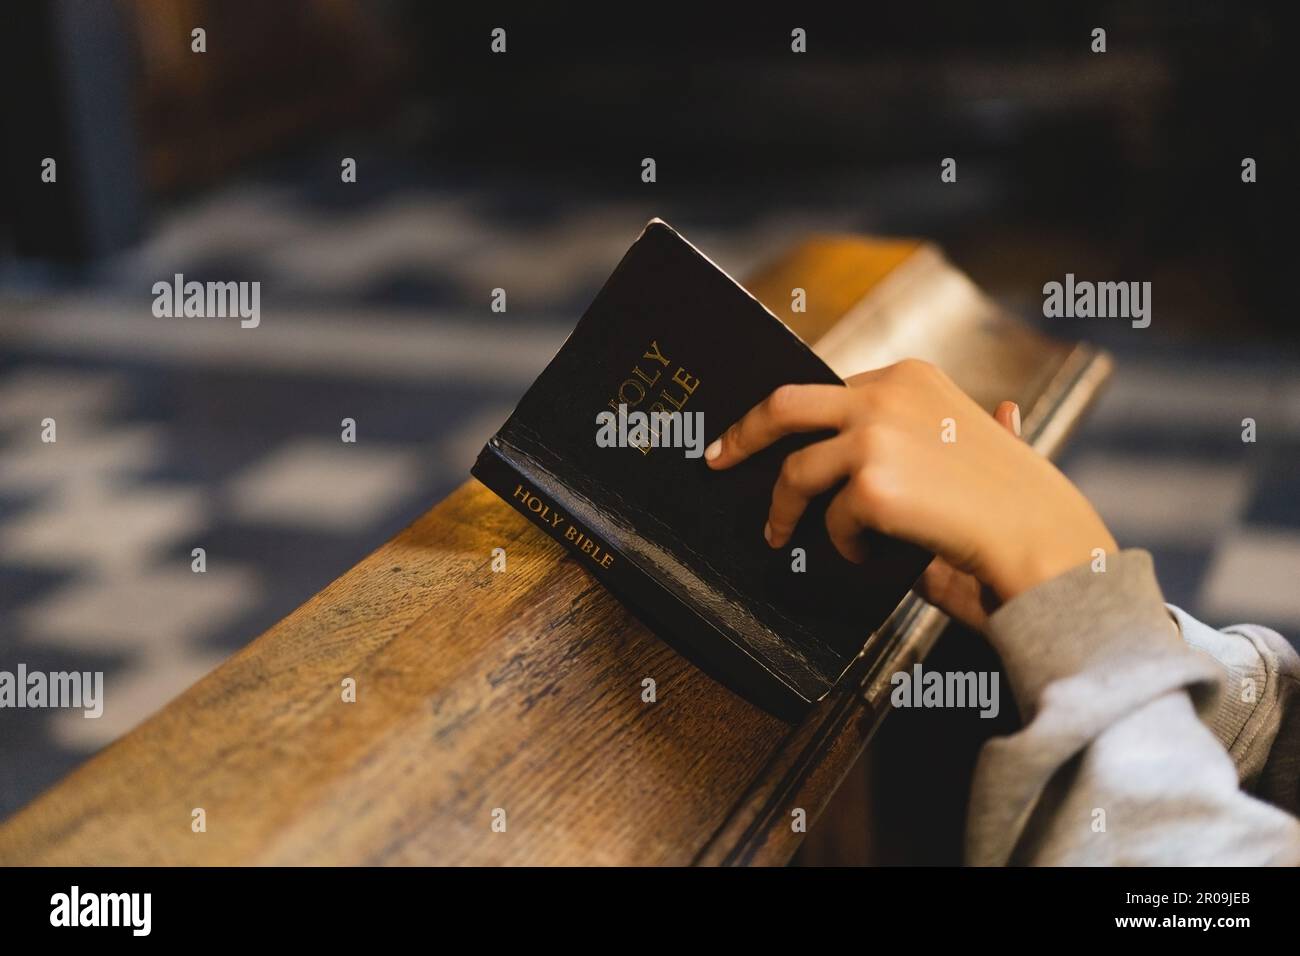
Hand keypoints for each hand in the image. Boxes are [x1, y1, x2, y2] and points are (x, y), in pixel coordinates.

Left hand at [704, 359, 1116, 608]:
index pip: (828, 389)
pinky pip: (830, 522)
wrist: (1046, 540)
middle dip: (743, 433)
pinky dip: (843, 545)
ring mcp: (873, 436)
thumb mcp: (974, 437)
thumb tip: (889, 429)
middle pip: (784, 404)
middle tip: (718, 458)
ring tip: (783, 536)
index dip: (794, 419)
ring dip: (786, 509)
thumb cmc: (1015, 500)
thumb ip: (928, 425)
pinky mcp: (869, 485)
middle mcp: (885, 394)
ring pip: (796, 472)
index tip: (765, 437)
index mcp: (909, 376)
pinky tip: (874, 553)